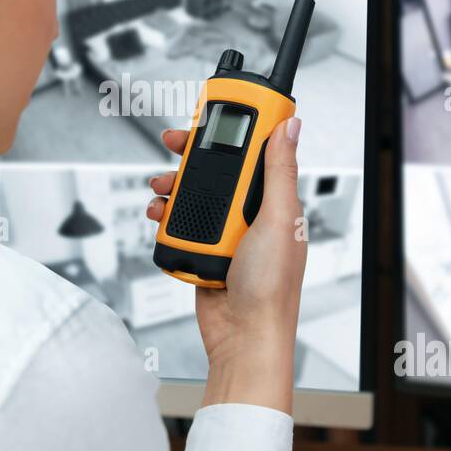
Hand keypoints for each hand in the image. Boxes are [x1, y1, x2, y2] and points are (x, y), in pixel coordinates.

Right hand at [147, 119, 305, 413]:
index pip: (256, 154)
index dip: (235, 130)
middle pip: (218, 170)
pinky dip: (166, 216)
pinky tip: (159, 215)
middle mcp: (252, 215)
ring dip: (174, 186)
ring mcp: (227, 233)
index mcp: (277, 203)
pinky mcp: (204, 251)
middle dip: (194, 156)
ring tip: (161, 187)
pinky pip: (181, 224)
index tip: (215, 114)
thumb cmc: (271, 288)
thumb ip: (280, 172)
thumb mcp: (279, 220)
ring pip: (194, 194)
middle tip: (174, 144)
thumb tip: (291, 128)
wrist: (243, 337)